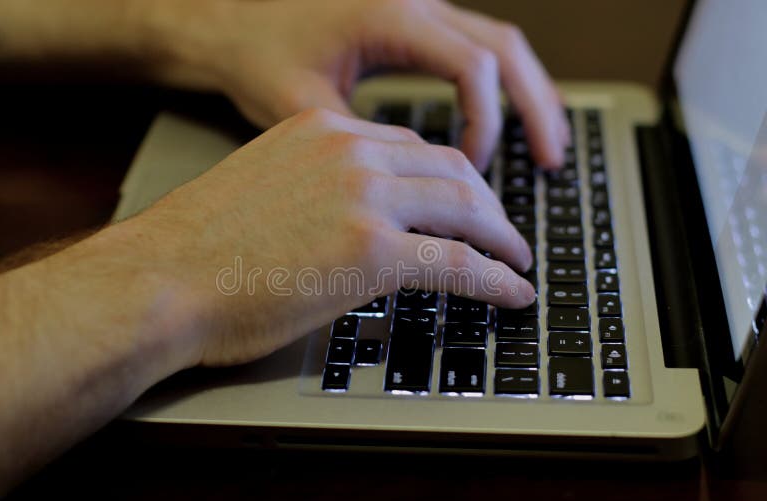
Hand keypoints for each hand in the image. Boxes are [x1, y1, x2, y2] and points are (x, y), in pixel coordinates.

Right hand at [130, 109, 534, 365]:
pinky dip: (495, 277)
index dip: (448, 177)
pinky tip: (511, 291)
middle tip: (503, 232)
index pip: (410, 145)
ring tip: (515, 261)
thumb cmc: (195, 248)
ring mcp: (364, 197)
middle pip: (450, 168)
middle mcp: (348, 152)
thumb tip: (345, 219)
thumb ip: (314, 190)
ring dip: (501, 238)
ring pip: (465, 208)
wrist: (159, 278)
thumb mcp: (263, 190)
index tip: (464, 201)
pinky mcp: (373, 250)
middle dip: (487, 204)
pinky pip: (458, 262)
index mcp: (320, 129)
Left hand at [148, 0, 568, 170]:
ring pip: (497, 42)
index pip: (473, 68)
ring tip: (547, 146)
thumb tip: (402, 204)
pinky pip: (471, 48)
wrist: (224, 17)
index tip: (475, 179)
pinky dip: (495, 88)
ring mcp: (414, 8)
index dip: (487, 127)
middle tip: (552, 162)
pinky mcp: (409, 23)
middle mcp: (412, 2)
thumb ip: (358, 149)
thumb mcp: (299, 108)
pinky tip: (500, 121)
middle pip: (505, 46)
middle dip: (536, 108)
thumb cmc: (253, 55)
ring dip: (527, 94)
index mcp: (390, 17)